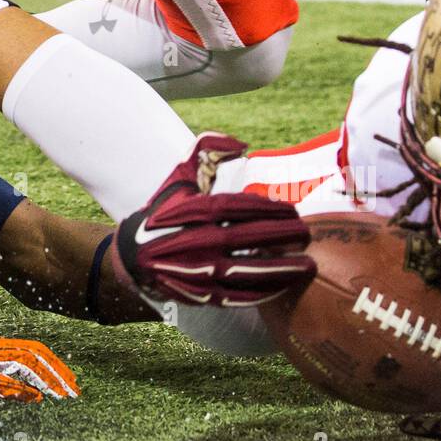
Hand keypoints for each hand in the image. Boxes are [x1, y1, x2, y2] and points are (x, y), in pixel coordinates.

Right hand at [109, 132, 315, 306]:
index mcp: (195, 212)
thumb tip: (241, 143)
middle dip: (282, 237)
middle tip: (308, 234)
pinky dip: (262, 294)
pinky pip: (236, 297)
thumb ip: (206, 152)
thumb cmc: (165, 213)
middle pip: (248, 238)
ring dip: (280, 270)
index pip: (239, 208)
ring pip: (246, 272)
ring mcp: (198, 271)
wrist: (133, 255)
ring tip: (307, 265)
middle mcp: (197, 241)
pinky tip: (284, 287)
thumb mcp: (180, 178)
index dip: (270, 209)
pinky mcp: (200, 295)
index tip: (294, 211)